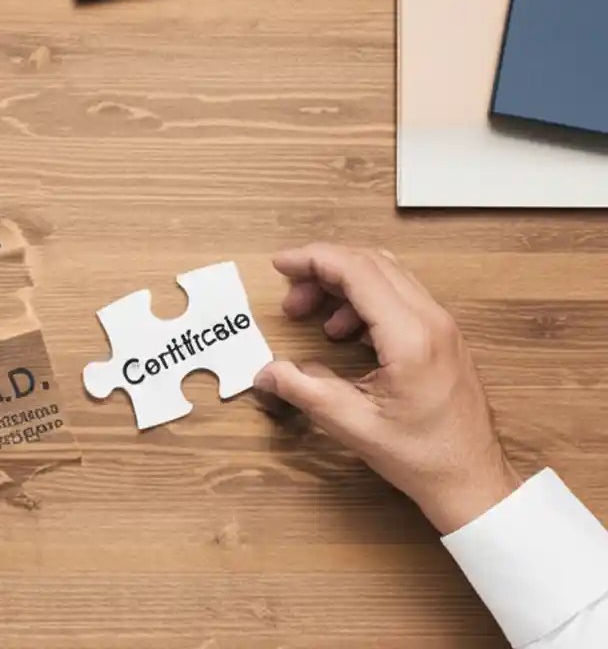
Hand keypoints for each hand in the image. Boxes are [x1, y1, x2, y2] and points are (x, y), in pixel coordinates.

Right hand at [254, 244, 520, 533]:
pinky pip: (400, 296)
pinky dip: (364, 300)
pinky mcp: (443, 336)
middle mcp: (431, 321)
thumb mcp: (353, 425)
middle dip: (323, 271)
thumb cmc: (424, 457)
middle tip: (291, 299)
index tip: (281, 265)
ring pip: (386, 276)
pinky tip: (344, 332)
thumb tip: (266, 373)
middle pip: (371, 264)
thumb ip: (304, 391)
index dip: (313, 260)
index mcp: (411, 337)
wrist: (473, 480)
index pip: (357, 270)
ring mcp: (442, 326)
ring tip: (313, 317)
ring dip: (344, 284)